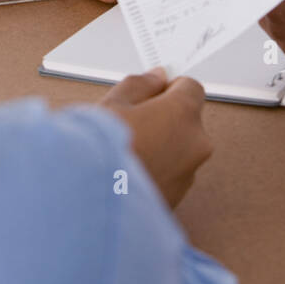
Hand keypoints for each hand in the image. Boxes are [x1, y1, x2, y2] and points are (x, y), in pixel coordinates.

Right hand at [100, 68, 212, 206]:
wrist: (90, 204)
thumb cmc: (101, 153)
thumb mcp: (113, 104)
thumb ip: (140, 85)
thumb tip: (154, 79)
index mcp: (183, 114)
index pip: (192, 88)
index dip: (170, 87)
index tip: (154, 90)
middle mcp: (194, 145)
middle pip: (187, 120)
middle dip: (165, 119)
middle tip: (132, 123)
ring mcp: (188, 176)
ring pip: (179, 151)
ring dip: (161, 148)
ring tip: (127, 152)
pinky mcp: (177, 201)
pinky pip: (171, 176)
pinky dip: (156, 172)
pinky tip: (129, 174)